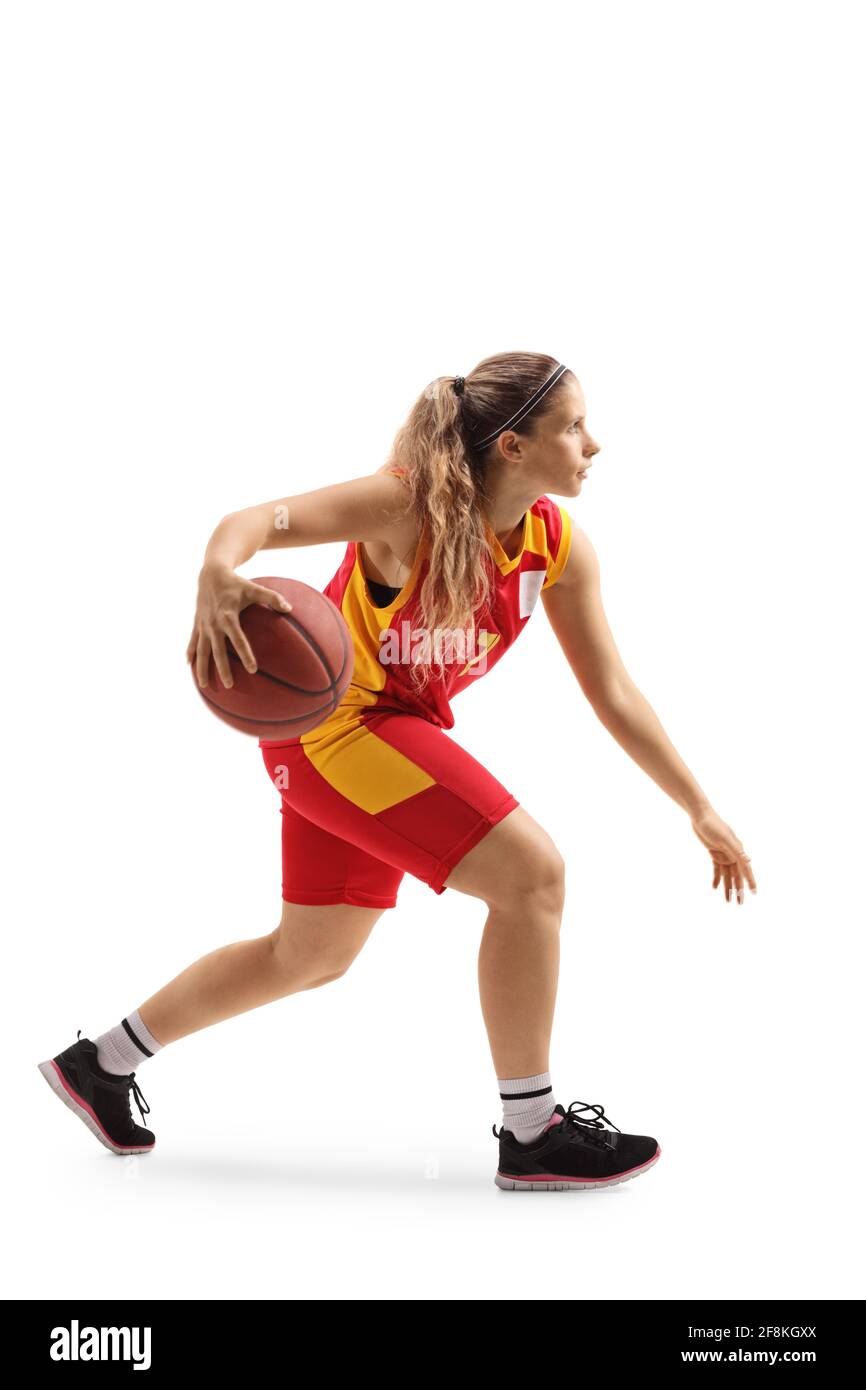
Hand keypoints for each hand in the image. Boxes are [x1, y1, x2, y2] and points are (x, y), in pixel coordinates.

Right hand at [186, 565, 291, 689]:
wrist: (211, 574)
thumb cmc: (236, 583)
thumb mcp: (254, 588)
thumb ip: (272, 597)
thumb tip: (289, 608)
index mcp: (228, 617)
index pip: (238, 640)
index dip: (246, 654)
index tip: (252, 670)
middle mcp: (213, 624)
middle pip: (218, 650)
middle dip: (222, 668)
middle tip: (230, 685)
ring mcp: (203, 625)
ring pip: (202, 650)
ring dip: (202, 668)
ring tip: (205, 686)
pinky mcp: (197, 624)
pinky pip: (193, 642)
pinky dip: (191, 653)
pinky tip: (189, 666)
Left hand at [690, 806, 756, 904]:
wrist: (700, 816)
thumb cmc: (714, 825)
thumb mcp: (725, 838)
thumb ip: (736, 850)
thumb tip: (748, 860)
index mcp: (738, 851)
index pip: (745, 869)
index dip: (750, 881)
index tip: (754, 893)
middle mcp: (733, 854)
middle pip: (737, 875)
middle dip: (738, 889)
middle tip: (740, 903)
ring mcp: (724, 854)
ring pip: (727, 875)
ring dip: (727, 887)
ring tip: (728, 901)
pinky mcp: (715, 853)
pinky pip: (717, 869)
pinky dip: (717, 878)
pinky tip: (715, 887)